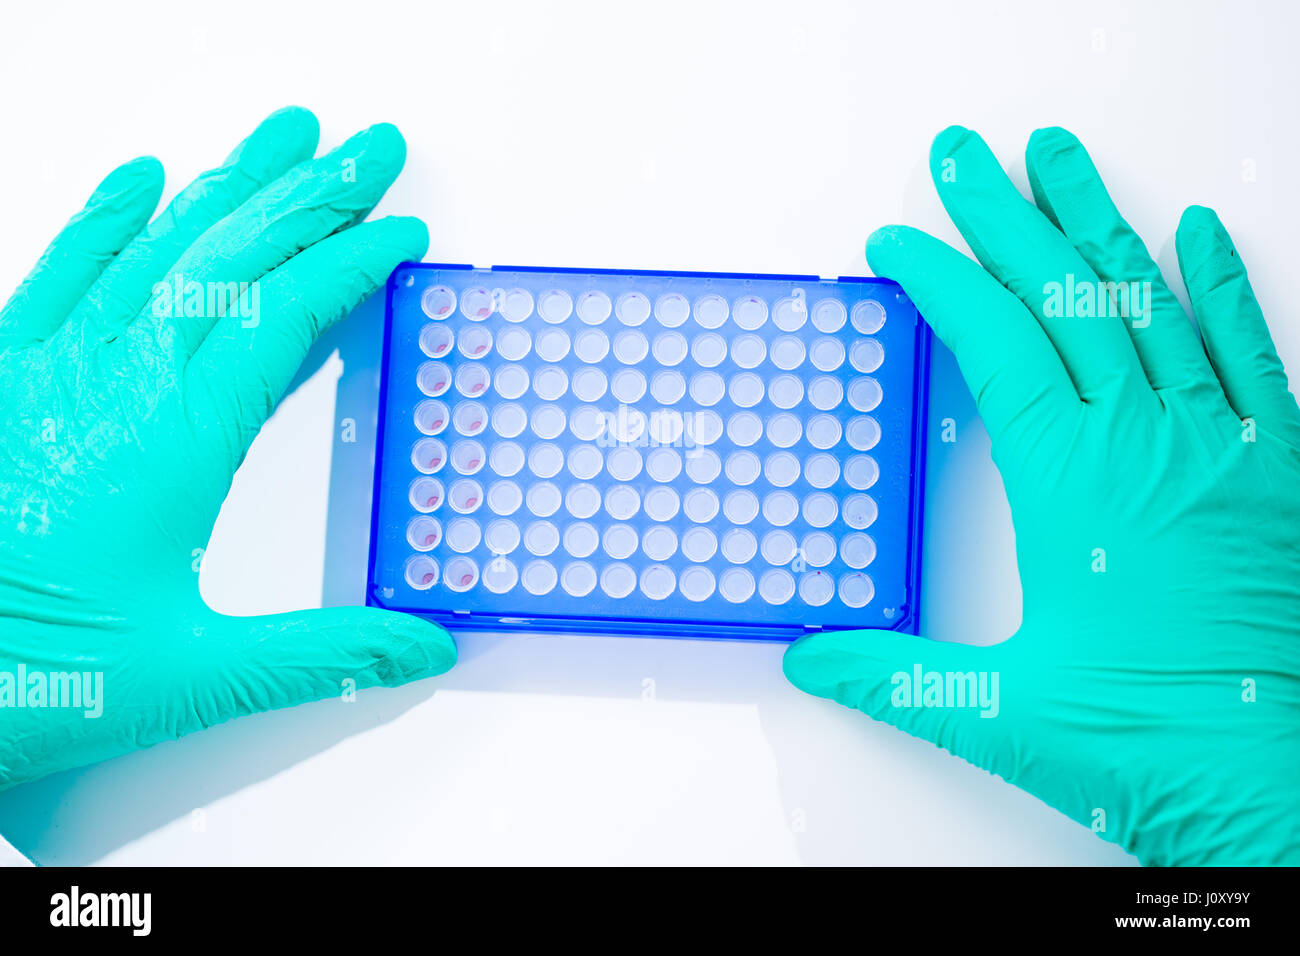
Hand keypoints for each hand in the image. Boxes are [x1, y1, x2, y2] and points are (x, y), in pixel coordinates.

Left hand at [0, 108, 454, 789]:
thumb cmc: (29, 675)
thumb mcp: (193, 675)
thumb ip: (319, 653)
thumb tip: (421, 649)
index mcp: (176, 441)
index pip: (282, 316)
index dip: (350, 264)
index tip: (399, 231)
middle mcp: (116, 384)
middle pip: (232, 257)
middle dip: (312, 195)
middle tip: (370, 148)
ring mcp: (52, 371)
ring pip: (157, 248)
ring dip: (230, 185)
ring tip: (284, 137)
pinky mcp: (3, 378)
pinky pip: (57, 275)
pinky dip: (101, 222)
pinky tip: (138, 181)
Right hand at [784, 126, 1299, 864]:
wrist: (1287, 782)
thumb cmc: (1161, 742)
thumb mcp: (1006, 715)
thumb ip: (897, 680)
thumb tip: (813, 657)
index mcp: (1074, 484)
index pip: (995, 344)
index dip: (940, 282)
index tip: (898, 244)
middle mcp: (1149, 442)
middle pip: (1064, 295)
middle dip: (1003, 218)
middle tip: (962, 157)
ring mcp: (1221, 443)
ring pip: (1150, 299)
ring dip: (1097, 221)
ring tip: (1060, 158)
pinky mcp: (1278, 464)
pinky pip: (1250, 347)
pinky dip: (1223, 283)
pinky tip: (1197, 232)